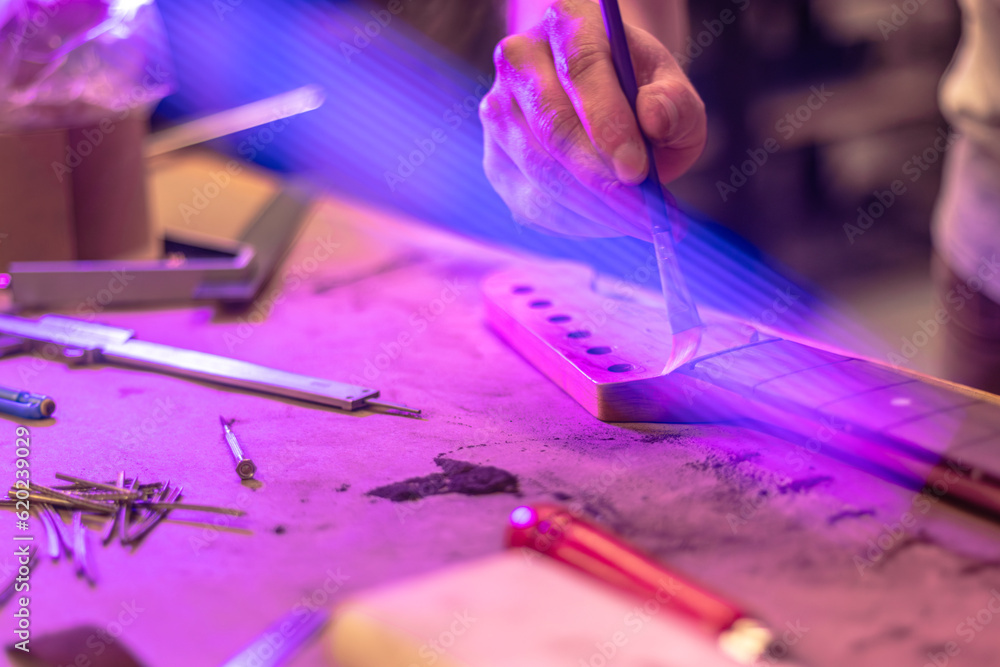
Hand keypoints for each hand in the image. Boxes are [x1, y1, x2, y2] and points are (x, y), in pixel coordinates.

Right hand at [480, 0, 705, 240]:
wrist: (599, 97)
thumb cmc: (638, 89)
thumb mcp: (669, 86)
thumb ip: (674, 101)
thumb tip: (655, 120)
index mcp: (567, 21)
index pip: (581, 68)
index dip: (608, 123)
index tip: (638, 170)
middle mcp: (519, 60)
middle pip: (552, 125)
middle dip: (600, 178)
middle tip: (644, 214)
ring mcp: (498, 110)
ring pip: (539, 169)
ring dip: (592, 207)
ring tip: (639, 222)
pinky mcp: (495, 158)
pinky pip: (531, 201)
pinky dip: (576, 221)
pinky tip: (610, 223)